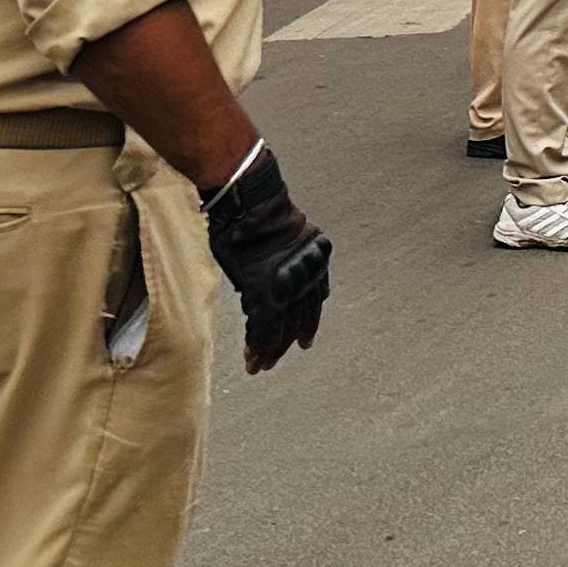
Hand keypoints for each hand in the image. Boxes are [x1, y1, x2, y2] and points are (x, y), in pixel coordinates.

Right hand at [201, 145, 330, 373]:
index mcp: (316, 259)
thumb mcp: (286, 239)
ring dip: (270, 350)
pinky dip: (257, 345)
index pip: (315, 301)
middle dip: (286, 343)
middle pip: (300, 319)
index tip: (304, 341)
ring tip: (260, 365)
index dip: (307, 324)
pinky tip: (252, 357)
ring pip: (282, 328)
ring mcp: (285, 283)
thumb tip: (273, 283)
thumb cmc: (258, 214)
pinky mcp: (263, 290)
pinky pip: (263, 327)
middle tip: (274, 361)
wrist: (251, 201)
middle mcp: (306, 274)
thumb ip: (286, 262)